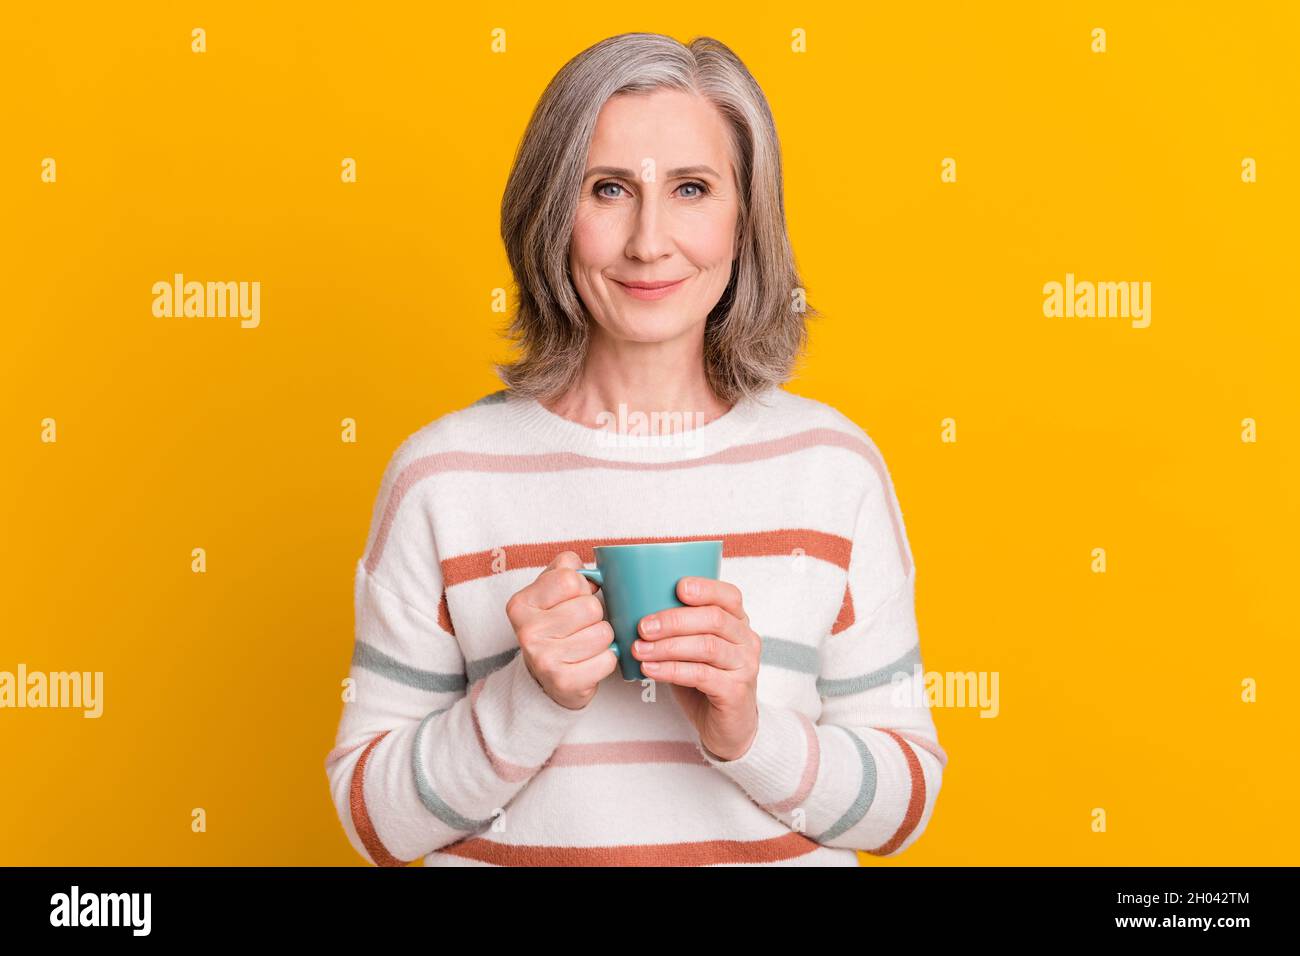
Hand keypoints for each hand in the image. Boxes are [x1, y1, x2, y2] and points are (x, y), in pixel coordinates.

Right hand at [504, 551, 618, 709]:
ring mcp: (543, 659)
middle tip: (580, 626)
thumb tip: (594, 568)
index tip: (572, 600)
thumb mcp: (550, 590)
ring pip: (603, 633)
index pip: (570, 579)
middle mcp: (527, 631)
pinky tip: (588, 661)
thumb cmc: (554, 624)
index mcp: (521, 603)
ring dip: (602, 639)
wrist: (545, 677)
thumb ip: (567, 567)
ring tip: (584, 643)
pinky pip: (607, 660)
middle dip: (595, 615)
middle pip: (590, 607)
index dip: (581, 588)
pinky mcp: (563, 682)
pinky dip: (606, 660)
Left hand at [631, 577, 760, 759]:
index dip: (705, 588)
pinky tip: (651, 670)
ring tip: (640, 650)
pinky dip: (672, 670)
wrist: (727, 727)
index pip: (729, 595)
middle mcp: (747, 640)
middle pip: (713, 619)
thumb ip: (680, 628)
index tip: (677, 587)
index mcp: (738, 622)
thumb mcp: (694, 648)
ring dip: (668, 646)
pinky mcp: (736, 691)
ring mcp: (745, 666)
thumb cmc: (706, 681)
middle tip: (643, 627)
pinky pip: (702, 675)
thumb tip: (635, 606)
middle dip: (674, 620)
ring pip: (706, 646)